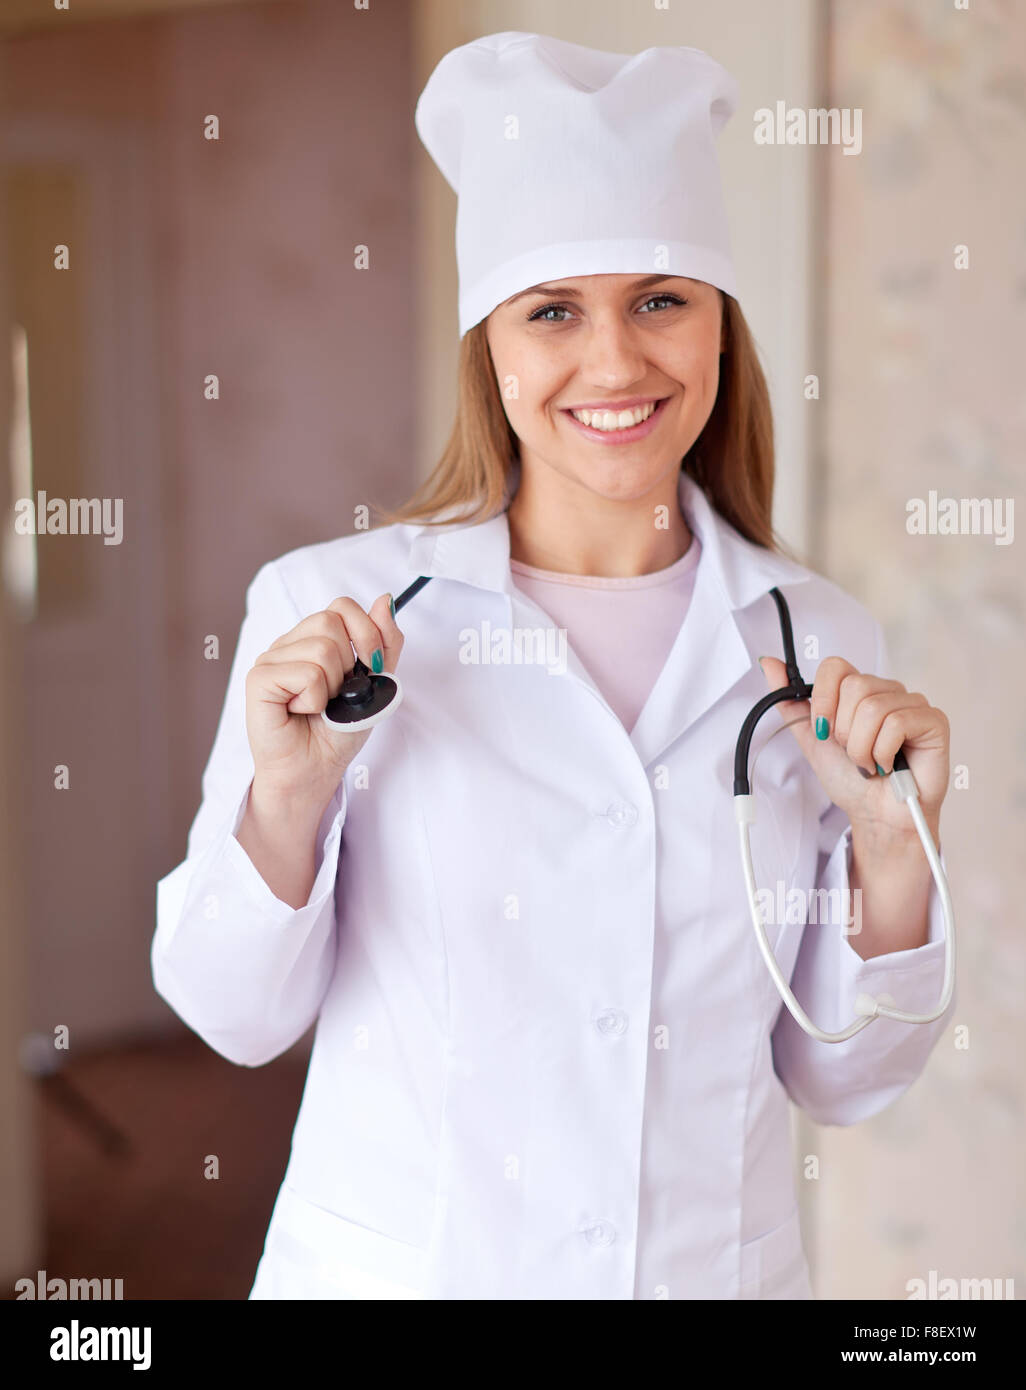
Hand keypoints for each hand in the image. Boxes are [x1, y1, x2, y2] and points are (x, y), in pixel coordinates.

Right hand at [245, 592, 402, 806]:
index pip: (342, 606)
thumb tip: (386, 598)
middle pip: (331, 621)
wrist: (315, 771)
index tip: (373, 667)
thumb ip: (385, 642)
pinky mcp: (259, 678)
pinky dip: (314, 699)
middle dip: (349, 664)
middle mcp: (289, 643)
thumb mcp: (375, 683)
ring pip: (321, 649)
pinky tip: (300, 711)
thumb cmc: (338, 732)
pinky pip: (305, 674)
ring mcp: (270, 658)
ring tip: (317, 706)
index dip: (366, 633)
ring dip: (331, 687)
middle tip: (336, 694)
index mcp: (312, 638)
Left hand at [758, 655, 948, 843]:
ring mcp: (913, 704)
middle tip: (853, 753)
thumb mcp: (812, 738)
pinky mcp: (934, 721)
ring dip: (861, 748)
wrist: (874, 815)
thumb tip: (768, 663)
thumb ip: (791, 702)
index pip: (836, 666)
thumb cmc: (851, 779)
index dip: (824, 700)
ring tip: (870, 763)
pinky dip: (883, 752)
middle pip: (854, 687)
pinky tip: (889, 765)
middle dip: (843, 731)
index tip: (823, 730)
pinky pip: (897, 723)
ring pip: (873, 708)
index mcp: (860, 690)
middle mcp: (888, 691)